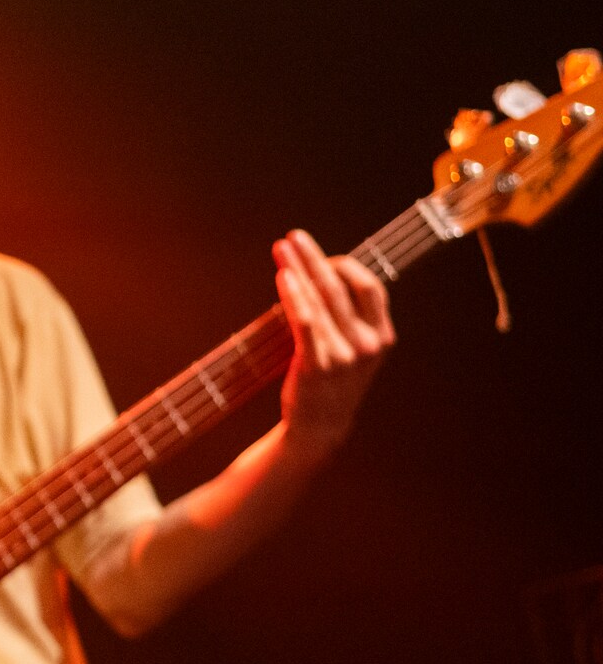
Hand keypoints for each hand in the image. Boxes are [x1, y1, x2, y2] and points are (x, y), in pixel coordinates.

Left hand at [274, 228, 395, 459]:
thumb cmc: (331, 381)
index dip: (345, 265)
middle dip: (316, 257)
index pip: (370, 287)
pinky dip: (294, 295)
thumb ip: (347, 317)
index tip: (321, 255)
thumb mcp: (352, 349)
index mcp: (382, 336)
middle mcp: (368, 344)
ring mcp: (345, 355)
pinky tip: (283, 277)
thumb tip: (321, 272)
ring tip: (281, 249)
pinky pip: (306, 321)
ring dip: (298, 269)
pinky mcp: (318, 364)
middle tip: (295, 236)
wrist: (320, 427)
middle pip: (341, 286)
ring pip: (321, 300)